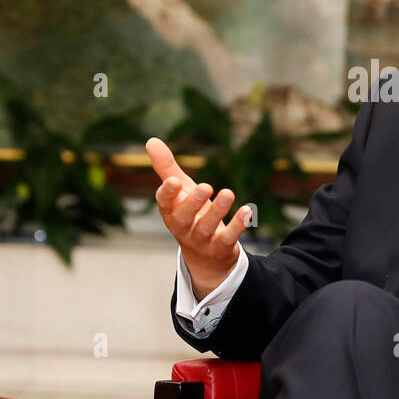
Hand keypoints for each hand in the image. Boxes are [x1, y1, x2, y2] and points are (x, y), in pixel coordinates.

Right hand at [146, 137, 247, 297]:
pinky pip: (229, 238)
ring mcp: (202, 240)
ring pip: (207, 227)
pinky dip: (238, 225)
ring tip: (228, 192)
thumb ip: (166, 168)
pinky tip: (247, 210)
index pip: (164, 203)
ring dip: (218, 211)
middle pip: (184, 217)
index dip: (168, 193)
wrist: (205, 257)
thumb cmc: (190, 215)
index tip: (174, 180)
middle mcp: (184, 227)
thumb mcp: (180, 192)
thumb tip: (151, 140)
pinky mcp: (221, 247)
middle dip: (193, 202)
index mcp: (171, 212)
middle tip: (206, 186)